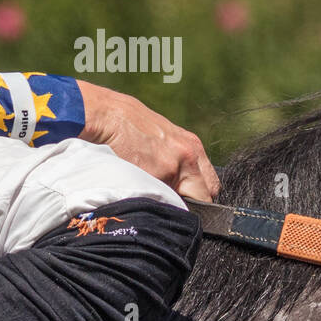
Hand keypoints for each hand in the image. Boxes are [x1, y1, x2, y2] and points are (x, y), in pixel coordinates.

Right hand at [77, 80, 219, 201]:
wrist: (109, 116)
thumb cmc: (133, 124)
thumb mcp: (166, 136)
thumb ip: (180, 159)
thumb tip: (186, 185)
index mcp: (193, 146)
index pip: (211, 185)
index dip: (200, 196)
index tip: (190, 200)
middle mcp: (188, 157)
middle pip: (205, 197)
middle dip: (191, 204)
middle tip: (174, 202)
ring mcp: (171, 169)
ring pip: (180, 202)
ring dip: (170, 203)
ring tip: (152, 192)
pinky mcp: (152, 176)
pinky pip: (159, 198)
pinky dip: (151, 198)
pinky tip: (139, 187)